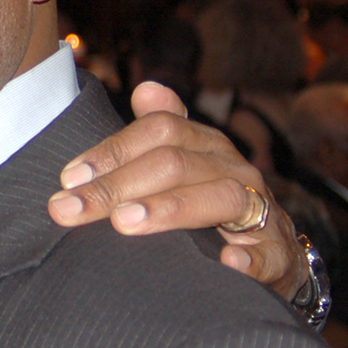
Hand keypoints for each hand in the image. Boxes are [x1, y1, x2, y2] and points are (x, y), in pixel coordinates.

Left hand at [47, 82, 305, 298]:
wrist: (276, 250)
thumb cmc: (211, 200)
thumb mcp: (186, 161)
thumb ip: (160, 129)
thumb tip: (146, 88)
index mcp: (206, 144)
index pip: (158, 130)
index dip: (111, 151)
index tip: (68, 178)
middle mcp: (234, 168)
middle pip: (174, 164)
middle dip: (115, 186)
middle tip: (71, 209)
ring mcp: (261, 210)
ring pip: (220, 197)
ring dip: (170, 209)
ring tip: (125, 223)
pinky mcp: (279, 254)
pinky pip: (268, 254)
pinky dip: (248, 258)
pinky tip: (226, 260)